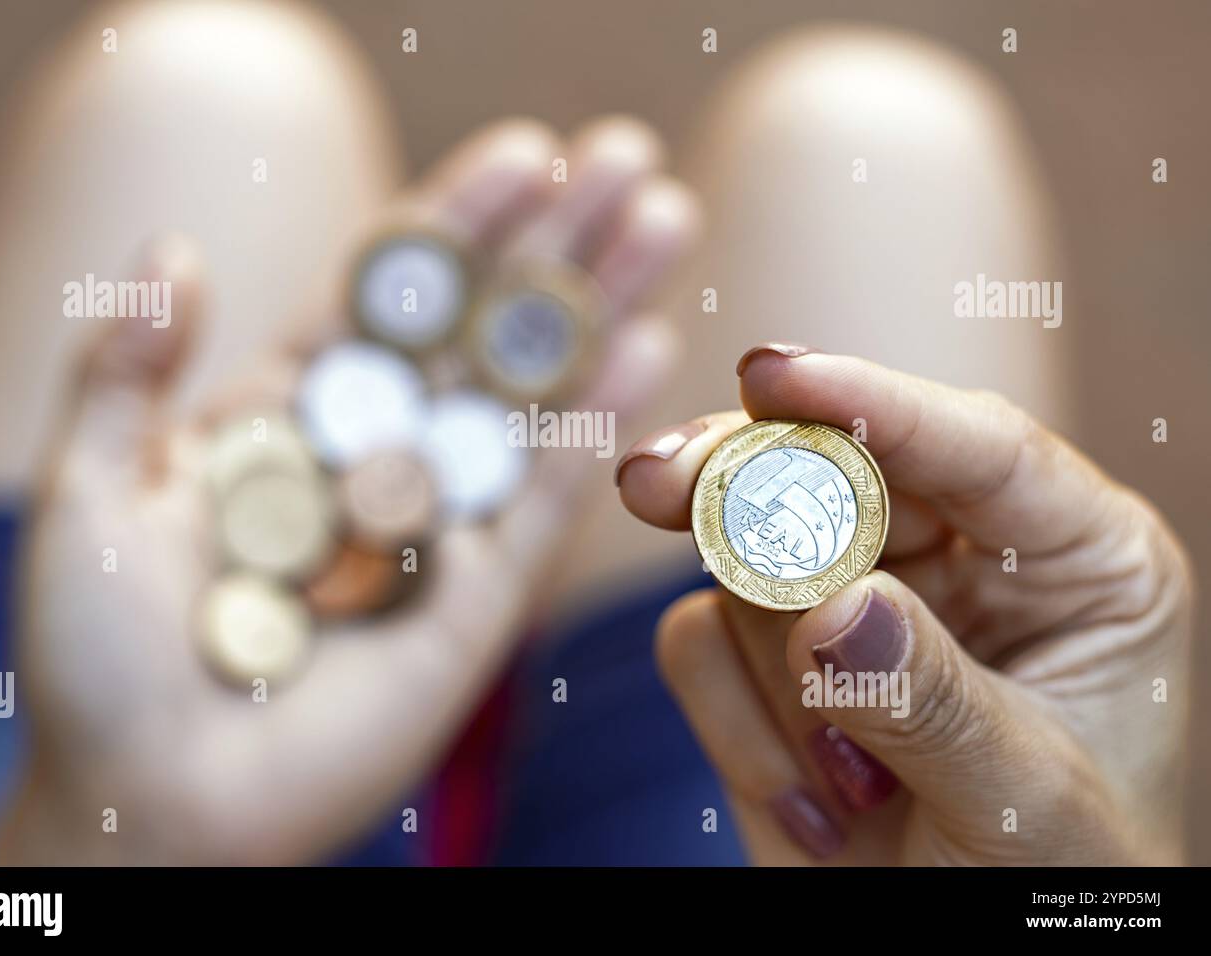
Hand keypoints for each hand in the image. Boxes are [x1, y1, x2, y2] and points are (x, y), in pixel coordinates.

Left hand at [0, 118, 698, 863]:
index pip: (384, 295)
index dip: (456, 222)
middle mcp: (374, 460)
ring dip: (595, 309)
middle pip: (477, 332)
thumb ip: (124, 371)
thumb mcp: (87, 494)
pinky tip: (646, 343)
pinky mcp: (477, 602)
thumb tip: (175, 247)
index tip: (528, 151)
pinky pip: (542, 502)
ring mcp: (434, 527)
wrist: (152, 806)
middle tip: (630, 160)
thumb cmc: (99, 660)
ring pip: (527, 401)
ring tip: (668, 218)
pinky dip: (594, 426)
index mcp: (288, 419)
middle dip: (553, 245)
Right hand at [616, 345, 1192, 864]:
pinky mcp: (772, 656)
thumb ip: (930, 697)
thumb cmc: (1057, 881)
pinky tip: (811, 802)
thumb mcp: (1026, 798)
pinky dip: (736, 726)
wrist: (964, 954)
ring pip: (749, 562)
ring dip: (778, 684)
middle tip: (654, 485)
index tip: (770, 374)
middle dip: (746, 485)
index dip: (868, 401)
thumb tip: (827, 606)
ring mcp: (855, 601)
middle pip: (832, 468)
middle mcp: (960, 558)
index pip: (975, 446)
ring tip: (846, 785)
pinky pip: (700, 641)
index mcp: (1071, 557)